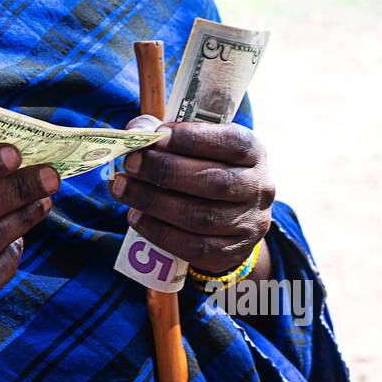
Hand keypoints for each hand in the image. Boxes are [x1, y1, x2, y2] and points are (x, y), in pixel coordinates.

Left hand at [111, 118, 274, 275]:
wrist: (234, 219)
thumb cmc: (208, 170)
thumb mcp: (199, 147)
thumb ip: (169, 136)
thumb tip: (138, 129)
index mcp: (254, 153)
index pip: (230, 142)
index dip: (191, 138)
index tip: (155, 135)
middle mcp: (258, 188)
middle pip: (213, 181)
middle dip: (165, 170)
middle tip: (131, 163)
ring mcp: (249, 223)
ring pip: (200, 217)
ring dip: (154, 201)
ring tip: (123, 189)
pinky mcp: (232, 252)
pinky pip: (194, 247)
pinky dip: (159, 232)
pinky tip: (136, 217)